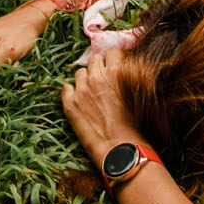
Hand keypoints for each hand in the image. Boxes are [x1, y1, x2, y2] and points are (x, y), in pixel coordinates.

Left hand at [60, 46, 142, 170]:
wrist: (121, 151)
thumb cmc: (137, 127)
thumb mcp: (138, 95)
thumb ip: (129, 78)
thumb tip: (124, 71)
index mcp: (116, 72)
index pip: (112, 52)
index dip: (114, 60)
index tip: (115, 67)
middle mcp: (97, 77)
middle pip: (94, 59)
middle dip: (99, 66)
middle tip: (104, 79)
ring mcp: (81, 90)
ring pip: (79, 72)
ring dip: (86, 78)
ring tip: (92, 92)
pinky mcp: (70, 104)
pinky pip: (65, 88)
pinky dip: (71, 92)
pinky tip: (79, 101)